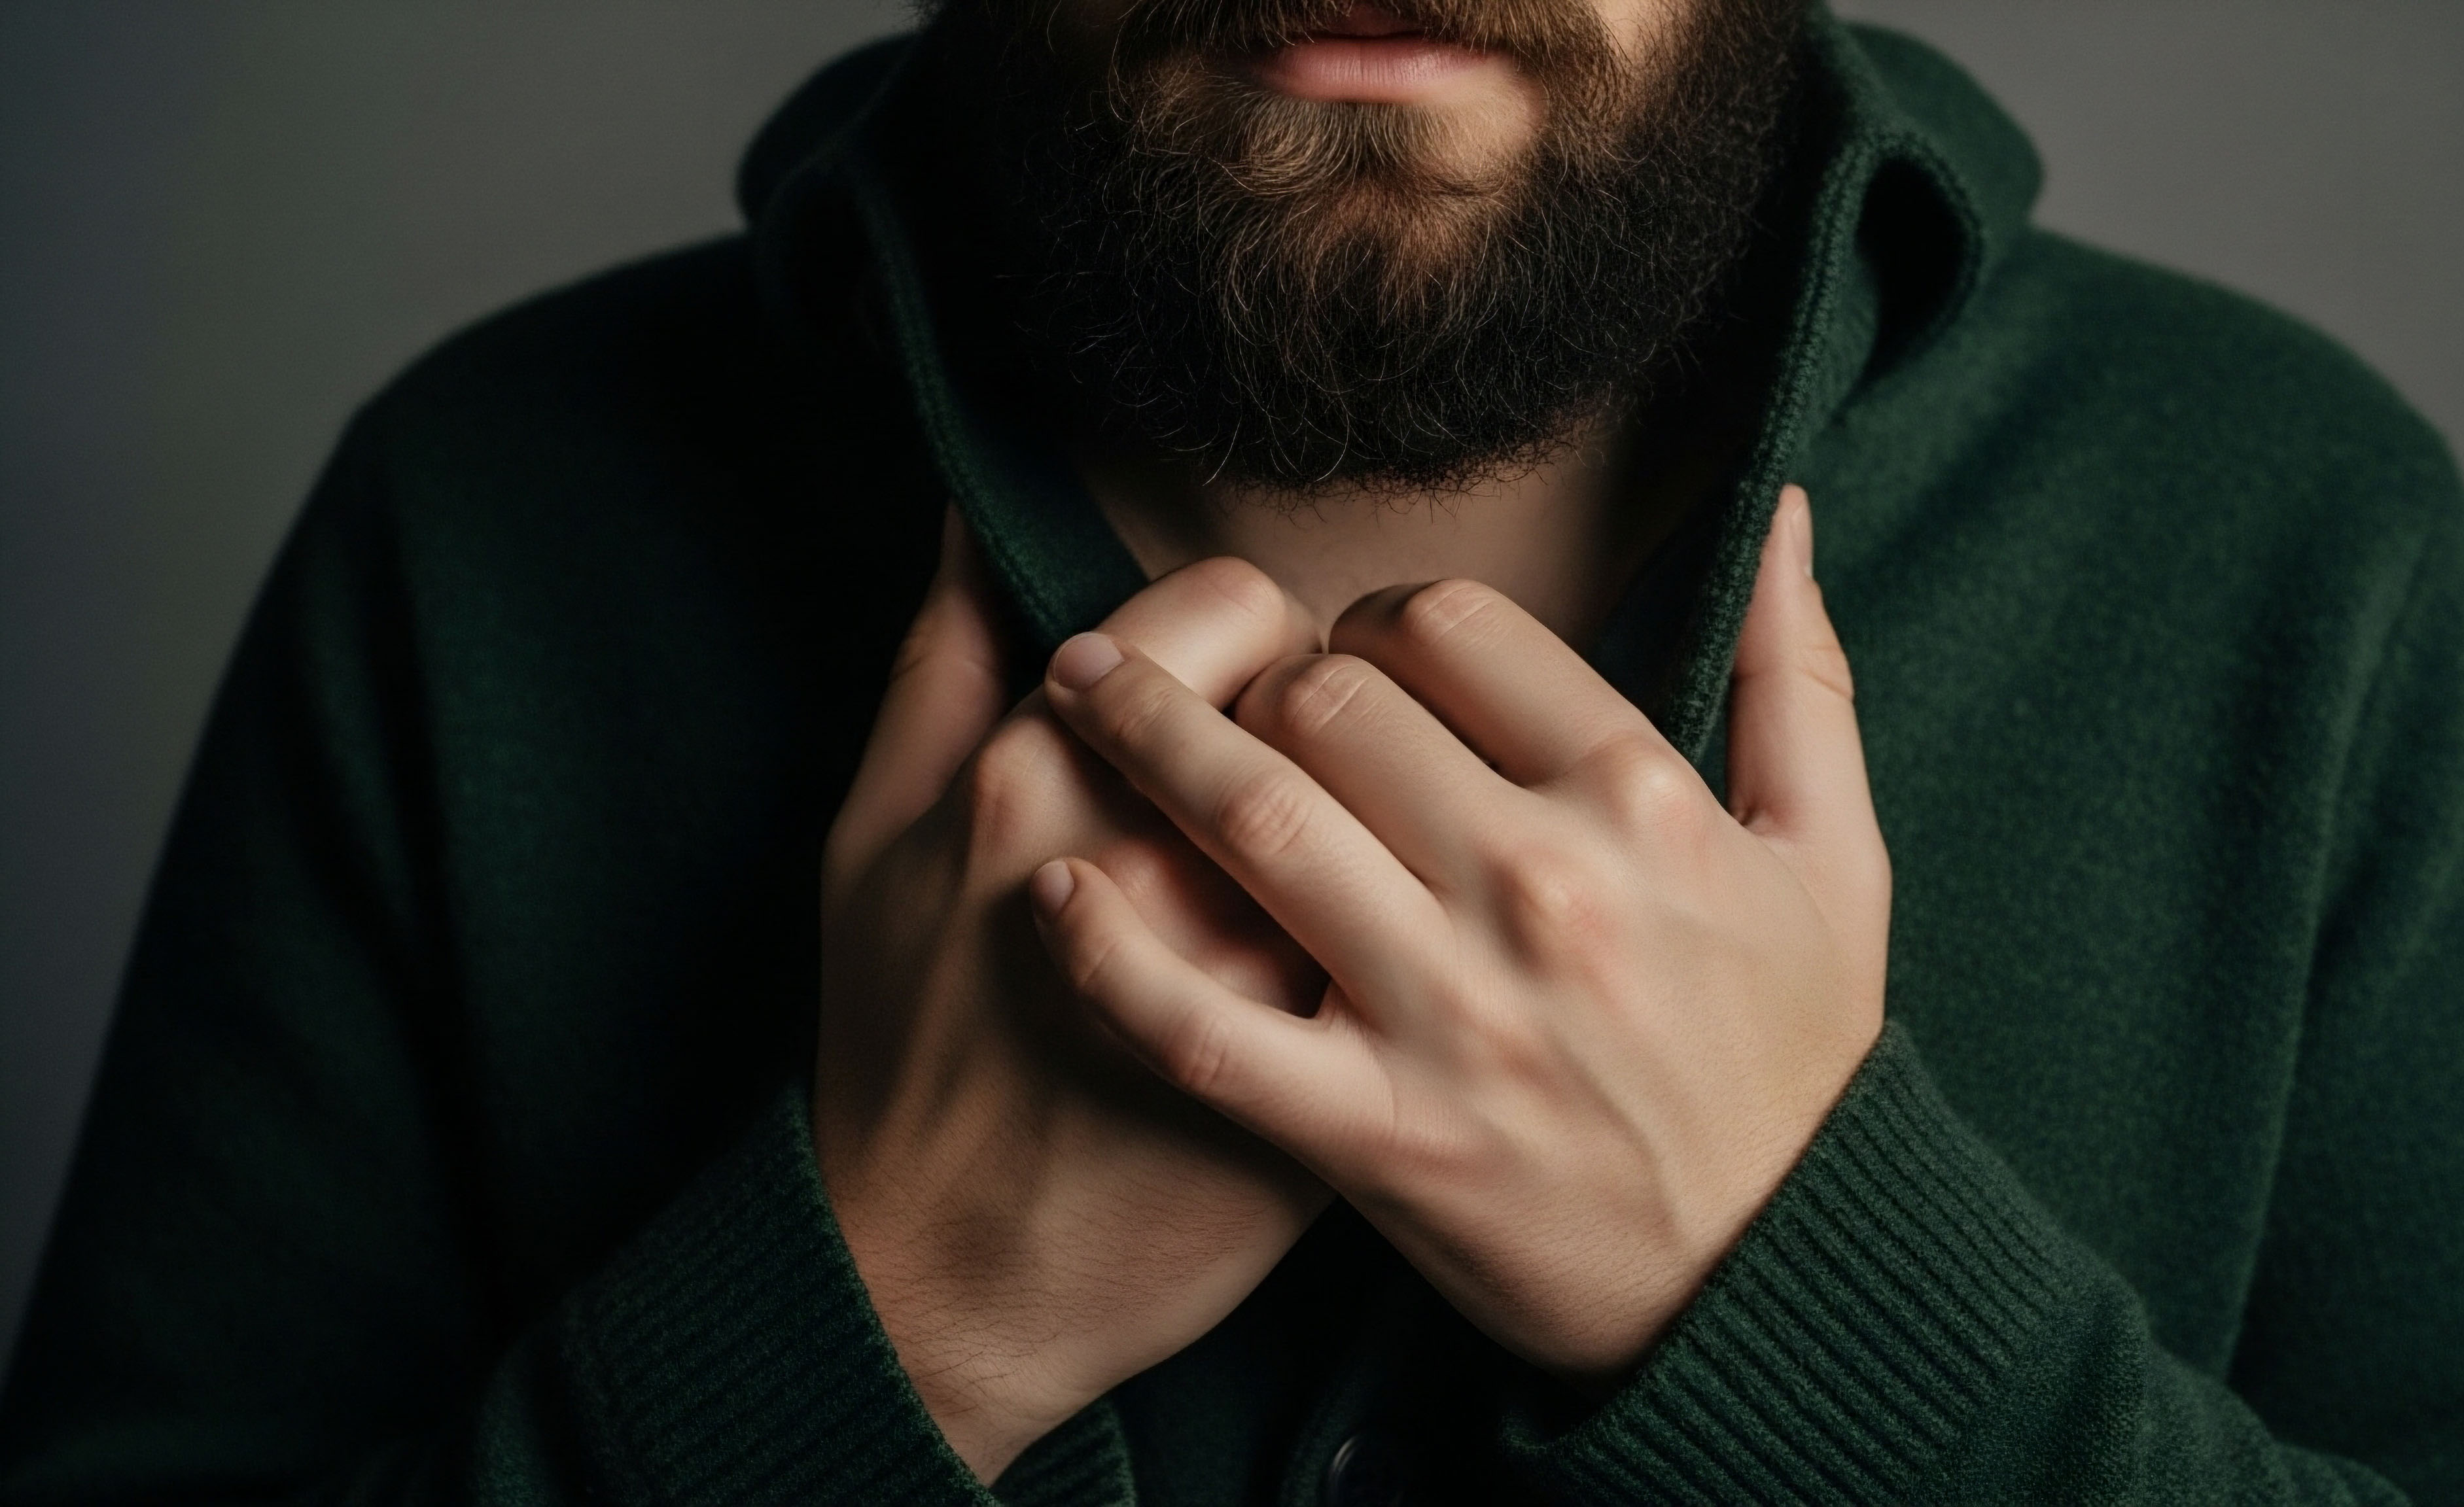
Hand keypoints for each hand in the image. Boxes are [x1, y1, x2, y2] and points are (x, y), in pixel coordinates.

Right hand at [816, 515, 1332, 1479]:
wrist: (947, 1286)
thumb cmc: (901, 1052)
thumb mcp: (870, 841)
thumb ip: (938, 666)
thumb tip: (977, 517)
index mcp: (1041, 777)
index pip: (1234, 605)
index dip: (1262, 626)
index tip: (1253, 678)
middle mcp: (1164, 864)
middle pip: (1336, 690)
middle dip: (1350, 699)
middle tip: (1323, 754)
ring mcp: (1261, 981)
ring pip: (1403, 813)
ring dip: (1402, 805)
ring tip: (1368, 844)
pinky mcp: (1334, 1084)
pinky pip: (1424, 952)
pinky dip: (1425, 927)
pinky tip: (1394, 948)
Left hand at [1033, 485, 1887, 1384]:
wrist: (1772, 1280)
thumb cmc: (1793, 1064)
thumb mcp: (1836, 859)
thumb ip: (1796, 675)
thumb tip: (1778, 510)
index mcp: (1642, 798)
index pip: (1452, 624)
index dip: (1373, 615)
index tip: (1351, 648)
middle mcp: (1539, 885)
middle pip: (1330, 701)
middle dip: (1254, 671)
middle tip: (1218, 686)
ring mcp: (1451, 1013)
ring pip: (1254, 819)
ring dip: (1141, 735)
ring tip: (1074, 692)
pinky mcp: (1379, 1134)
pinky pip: (1206, 1028)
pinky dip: (1110, 954)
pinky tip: (1051, 889)